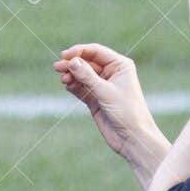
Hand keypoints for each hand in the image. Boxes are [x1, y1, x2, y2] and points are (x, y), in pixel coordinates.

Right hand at [55, 43, 164, 168]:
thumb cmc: (127, 112)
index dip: (79, 51)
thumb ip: (87, 76)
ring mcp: (103, 86)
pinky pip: (81, 88)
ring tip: (64, 80)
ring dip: (72, 76)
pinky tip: (68, 86)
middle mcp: (111, 73)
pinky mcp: (96, 99)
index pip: (96, 51)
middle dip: (72, 64)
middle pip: (87, 62)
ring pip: (82, 75)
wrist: (133, 138)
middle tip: (57, 67)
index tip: (64, 56)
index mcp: (120, 65)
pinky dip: (74, 86)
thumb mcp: (105, 92)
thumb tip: (72, 61)